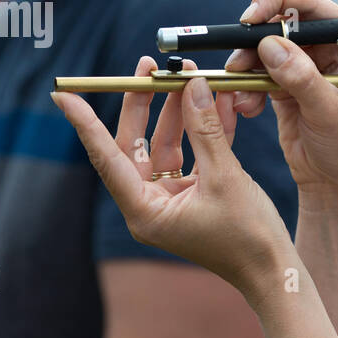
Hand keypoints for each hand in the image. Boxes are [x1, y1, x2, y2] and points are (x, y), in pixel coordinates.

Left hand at [50, 57, 293, 296]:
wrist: (274, 270)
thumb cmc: (248, 236)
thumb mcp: (225, 176)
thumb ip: (206, 128)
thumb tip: (192, 84)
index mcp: (144, 211)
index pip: (107, 158)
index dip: (85, 124)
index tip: (63, 95)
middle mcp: (151, 204)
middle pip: (135, 144)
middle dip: (144, 104)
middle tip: (149, 67)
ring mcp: (172, 199)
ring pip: (165, 144)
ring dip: (180, 111)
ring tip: (191, 75)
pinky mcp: (194, 193)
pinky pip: (191, 152)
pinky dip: (203, 129)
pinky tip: (214, 99)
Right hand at [227, 0, 337, 203]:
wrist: (332, 181)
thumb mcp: (327, 113)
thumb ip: (302, 79)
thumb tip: (271, 46)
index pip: (312, 5)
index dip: (279, 1)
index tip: (251, 18)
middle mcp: (326, 45)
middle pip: (281, 19)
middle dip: (254, 37)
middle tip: (237, 59)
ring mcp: (302, 61)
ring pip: (262, 44)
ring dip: (245, 65)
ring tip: (242, 93)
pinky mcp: (281, 80)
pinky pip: (253, 70)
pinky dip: (244, 85)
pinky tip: (247, 108)